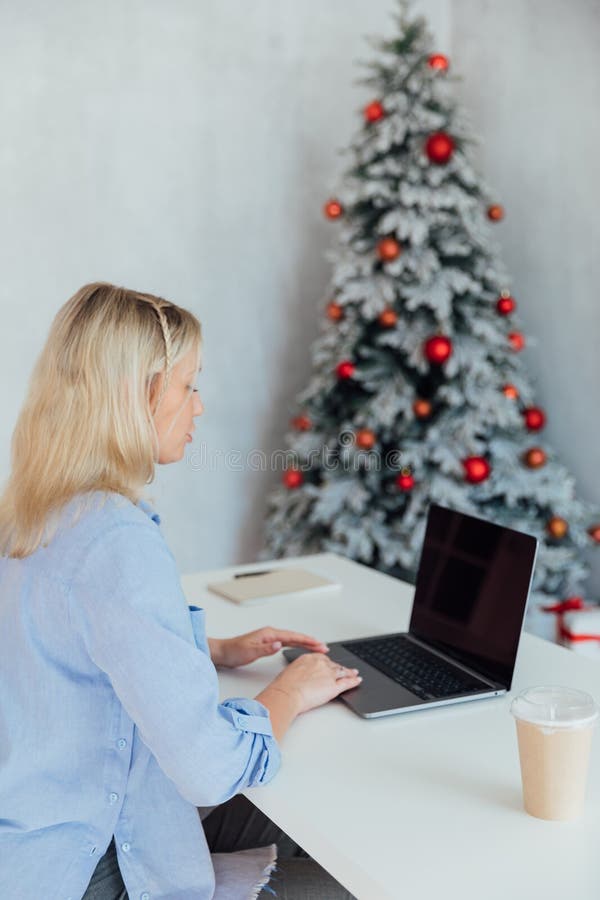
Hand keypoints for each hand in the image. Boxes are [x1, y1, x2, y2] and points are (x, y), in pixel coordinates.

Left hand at [209, 627, 328, 668]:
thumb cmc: (234, 651)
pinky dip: (296, 646)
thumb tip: (279, 644)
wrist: (223, 652)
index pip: (293, 637)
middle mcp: (271, 634)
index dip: (307, 641)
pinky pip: (287, 644)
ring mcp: (270, 638)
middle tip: (324, 648)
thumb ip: (265, 648)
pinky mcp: (268, 644)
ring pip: (292, 640)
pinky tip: (301, 649)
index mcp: (269, 633)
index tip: (319, 644)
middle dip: (310, 642)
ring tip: (317, 648)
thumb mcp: (250, 651)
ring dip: (305, 644)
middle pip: (295, 637)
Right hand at [260, 652, 362, 716]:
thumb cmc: (284, 686)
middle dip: (340, 668)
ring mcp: (329, 675)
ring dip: (350, 673)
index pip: (323, 659)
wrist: (287, 693)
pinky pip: (347, 683)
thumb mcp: (290, 671)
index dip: (329, 663)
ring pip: (343, 672)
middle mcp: (321, 664)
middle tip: (346, 669)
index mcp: (309, 658)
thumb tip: (301, 675)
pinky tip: (357, 680)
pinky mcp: (334, 686)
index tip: (332, 664)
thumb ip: (300, 671)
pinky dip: (354, 681)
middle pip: (334, 665)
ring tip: (355, 673)